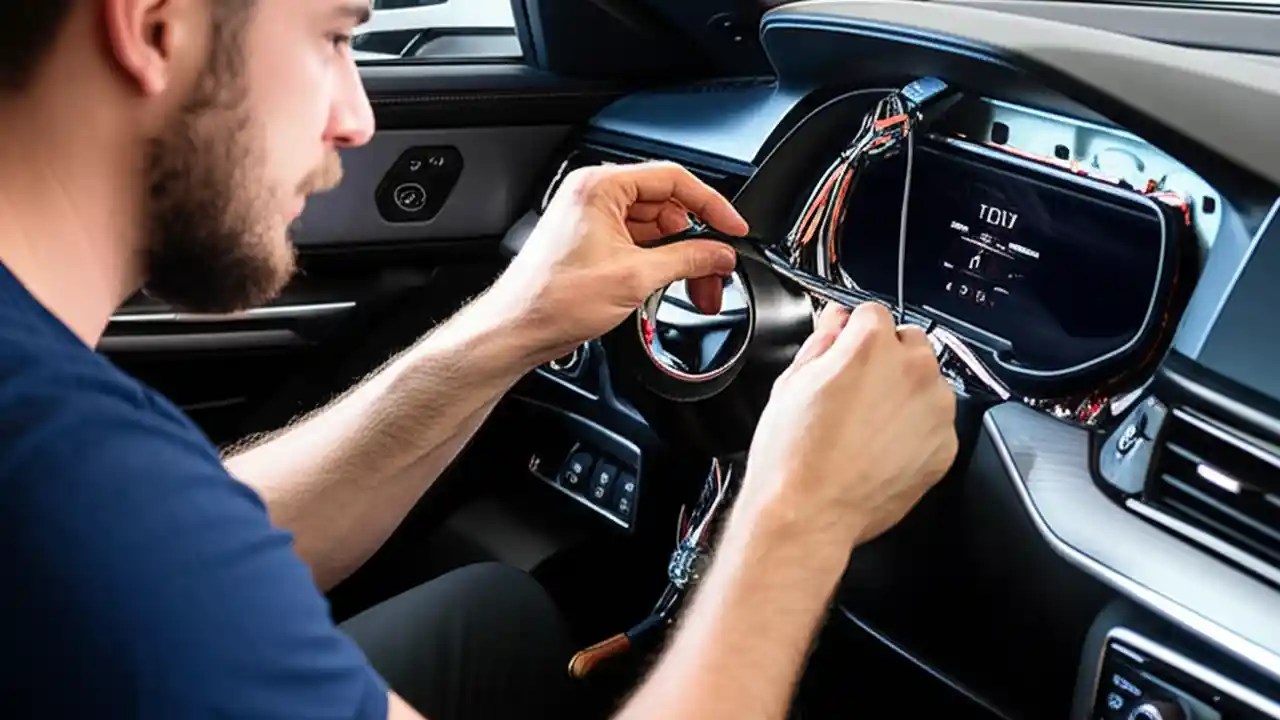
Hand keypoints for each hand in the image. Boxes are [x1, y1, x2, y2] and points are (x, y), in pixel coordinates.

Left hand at [489, 162, 747, 363]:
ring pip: (654, 227)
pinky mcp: (592, 243)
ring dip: (679, 254)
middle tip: (716, 265)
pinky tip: (671, 284)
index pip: (673, 179)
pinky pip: (638, 242)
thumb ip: (687, 259)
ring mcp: (593, 219)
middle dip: (696, 237)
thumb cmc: (554, 298)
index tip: (732, 227)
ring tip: (696, 284)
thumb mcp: (635, 277)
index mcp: (600, 186)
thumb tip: (719, 254)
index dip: (710, 204)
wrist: (519, 329)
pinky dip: (659, 262)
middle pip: (666, 205)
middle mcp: (595, 195)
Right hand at [737, 302, 957, 548]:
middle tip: (855, 392)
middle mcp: (914, 370)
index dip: (852, 333)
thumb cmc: (793, 455)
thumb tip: (836, 322)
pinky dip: (916, 431)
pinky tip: (881, 449)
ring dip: (905, 394)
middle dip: (886, 358)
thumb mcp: (791, 382)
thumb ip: (822, 341)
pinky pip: (935, 424)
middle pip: (909, 342)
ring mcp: (935, 409)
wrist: (808, 514)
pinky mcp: (946, 446)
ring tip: (866, 426)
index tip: (844, 351)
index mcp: (872, 345)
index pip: (872, 313)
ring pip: (927, 383)